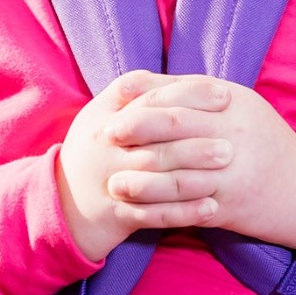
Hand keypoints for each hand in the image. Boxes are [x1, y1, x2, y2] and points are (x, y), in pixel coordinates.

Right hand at [55, 71, 225, 262]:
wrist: (63, 203)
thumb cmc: (95, 150)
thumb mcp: (102, 115)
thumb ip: (135, 92)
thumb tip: (186, 78)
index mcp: (105, 116)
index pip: (152, 98)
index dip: (191, 94)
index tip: (225, 95)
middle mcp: (106, 146)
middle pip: (156, 136)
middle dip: (197, 136)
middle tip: (232, 140)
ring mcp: (111, 181)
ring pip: (158, 177)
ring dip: (196, 173)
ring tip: (228, 167)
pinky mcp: (117, 215)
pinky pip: (154, 215)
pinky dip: (184, 212)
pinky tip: (212, 209)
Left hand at [96, 74, 295, 251]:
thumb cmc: (263, 141)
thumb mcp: (239, 106)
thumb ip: (193, 92)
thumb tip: (138, 82)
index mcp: (233, 104)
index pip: (179, 96)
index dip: (144, 101)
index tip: (115, 109)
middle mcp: (232, 134)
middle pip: (174, 128)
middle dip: (135, 131)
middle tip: (106, 138)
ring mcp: (232, 172)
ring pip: (177, 172)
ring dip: (141, 179)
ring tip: (113, 182)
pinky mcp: (230, 206)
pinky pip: (187, 208)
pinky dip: (159, 210)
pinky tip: (138, 211)